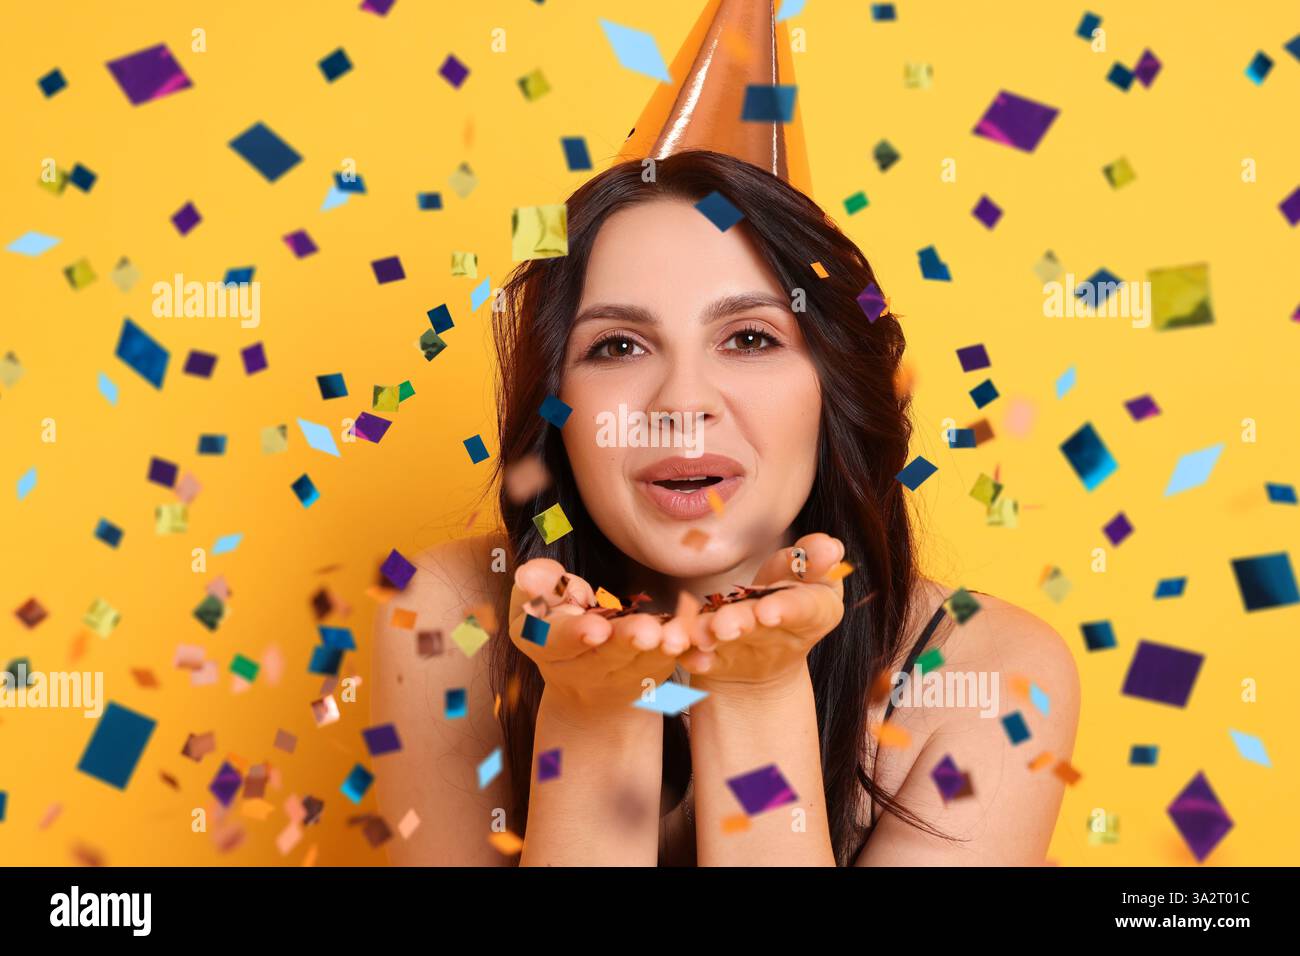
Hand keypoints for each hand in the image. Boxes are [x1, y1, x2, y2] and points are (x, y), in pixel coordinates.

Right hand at [509, 558, 689, 714]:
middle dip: (625, 643)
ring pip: (639, 664)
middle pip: (603, 655)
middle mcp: (577, 669)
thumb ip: (538, 582)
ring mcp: (614, 679)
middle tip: (647, 632)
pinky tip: (701, 653)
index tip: (596, 628)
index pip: (554, 641)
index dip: (574, 635)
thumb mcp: (539, 597)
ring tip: (676, 637)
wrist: (582, 668)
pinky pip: (668, 668)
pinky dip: (686, 660)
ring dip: (659, 651)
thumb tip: (529, 575)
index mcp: (542, 644)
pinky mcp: (647, 677)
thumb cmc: (558, 614)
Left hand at [672, 533, 846, 687]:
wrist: (769, 648)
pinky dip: (689, 653)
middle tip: (724, 625)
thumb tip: (831, 547)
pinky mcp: (715, 657)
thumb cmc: (795, 594)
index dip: (786, 609)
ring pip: (723, 639)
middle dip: (740, 622)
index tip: (767, 611)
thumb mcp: (813, 574)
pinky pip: (699, 654)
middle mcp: (777, 631)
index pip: (804, 608)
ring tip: (697, 634)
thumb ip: (816, 558)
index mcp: (814, 610)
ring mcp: (744, 646)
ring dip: (708, 635)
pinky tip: (678, 648)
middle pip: (757, 625)